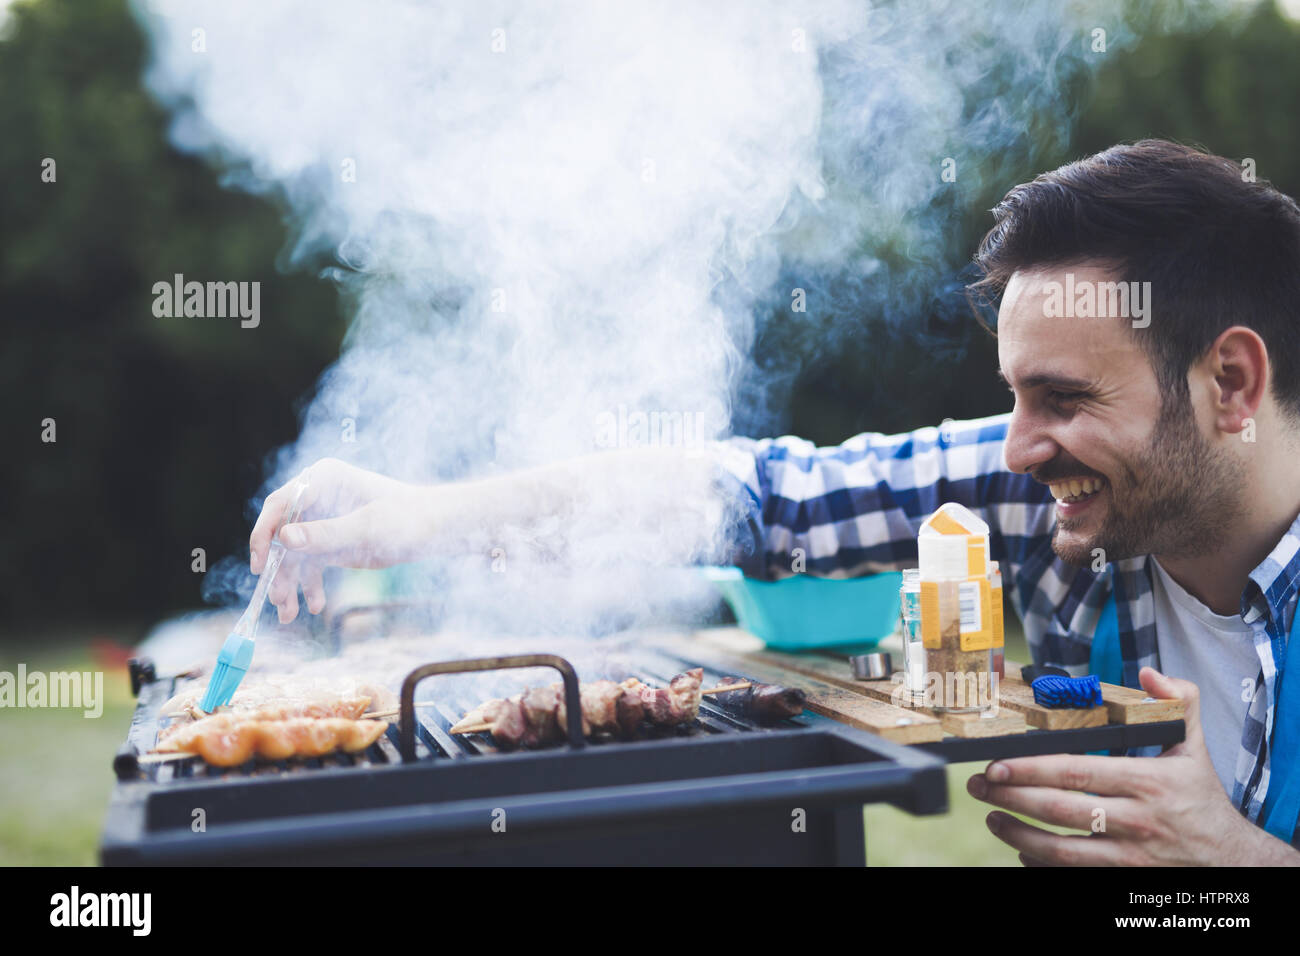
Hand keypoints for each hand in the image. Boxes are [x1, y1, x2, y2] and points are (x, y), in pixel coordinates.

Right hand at [249, 458, 436, 622]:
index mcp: (323, 479)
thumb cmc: (407, 519)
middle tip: (276, 600)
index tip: (260, 565)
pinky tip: (314, 606)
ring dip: (290, 583)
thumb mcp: (367, 529)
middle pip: (283, 533)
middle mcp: (317, 496)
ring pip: (294, 554)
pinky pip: (311, 564)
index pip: (280, 505)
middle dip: (279, 569)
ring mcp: (323, 519)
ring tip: (289, 613)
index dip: (264, 535)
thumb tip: (284, 538)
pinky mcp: (332, 541)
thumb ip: (326, 534)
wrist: (436, 530)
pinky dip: (310, 585)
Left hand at [966, 666, 1294, 864]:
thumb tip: (1150, 674)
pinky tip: (1023, 851)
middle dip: (1011, 797)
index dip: (1031, 769)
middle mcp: (1137, 821)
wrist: (1234, 861)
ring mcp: (1130, 856)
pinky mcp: (1124, 879)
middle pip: (1060, 810)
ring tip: (992, 817)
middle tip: (979, 785)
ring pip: (1062, 850)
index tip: (997, 763)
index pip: (1077, 772)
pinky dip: (1043, 864)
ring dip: (1018, 834)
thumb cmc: (1203, 799)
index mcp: (1148, 782)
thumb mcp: (1194, 747)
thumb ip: (1177, 704)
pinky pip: (1075, 874)